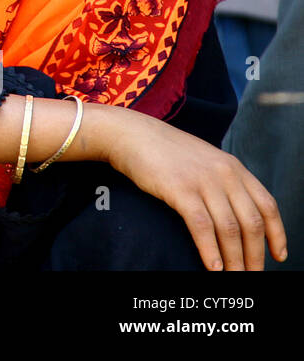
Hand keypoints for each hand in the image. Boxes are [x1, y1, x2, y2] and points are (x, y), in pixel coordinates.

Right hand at [103, 107, 286, 269]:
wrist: (132, 134)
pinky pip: (202, 226)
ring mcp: (202, 181)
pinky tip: (212, 266)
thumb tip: (237, 214)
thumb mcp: (204, 160)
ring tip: (233, 276)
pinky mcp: (180, 189)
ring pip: (229, 229)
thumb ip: (223, 181)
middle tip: (251, 274)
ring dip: (234, 259)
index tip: (278, 255)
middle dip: (254, 255)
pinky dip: (210, 251)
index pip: (267, 205)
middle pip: (250, 223)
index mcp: (233, 167)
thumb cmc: (165, 151)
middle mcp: (224, 174)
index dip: (277, 234)